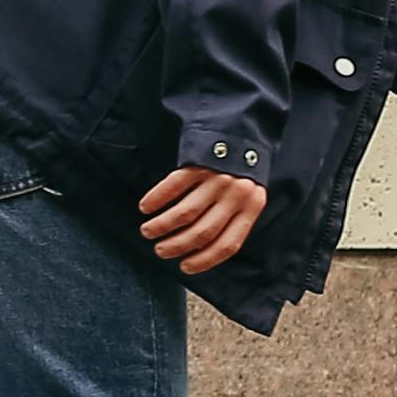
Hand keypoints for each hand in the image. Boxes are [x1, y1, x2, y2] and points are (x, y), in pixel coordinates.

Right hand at [135, 164, 268, 274]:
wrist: (242, 129)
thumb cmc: (242, 172)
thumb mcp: (249, 198)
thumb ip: (233, 220)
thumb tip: (201, 251)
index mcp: (251, 208)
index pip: (227, 244)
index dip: (204, 261)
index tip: (185, 267)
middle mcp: (234, 195)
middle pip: (202, 232)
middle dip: (177, 246)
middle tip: (161, 251)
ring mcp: (215, 178)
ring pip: (184, 213)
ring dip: (162, 226)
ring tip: (148, 232)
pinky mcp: (198, 163)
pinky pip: (172, 186)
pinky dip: (156, 199)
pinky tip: (145, 207)